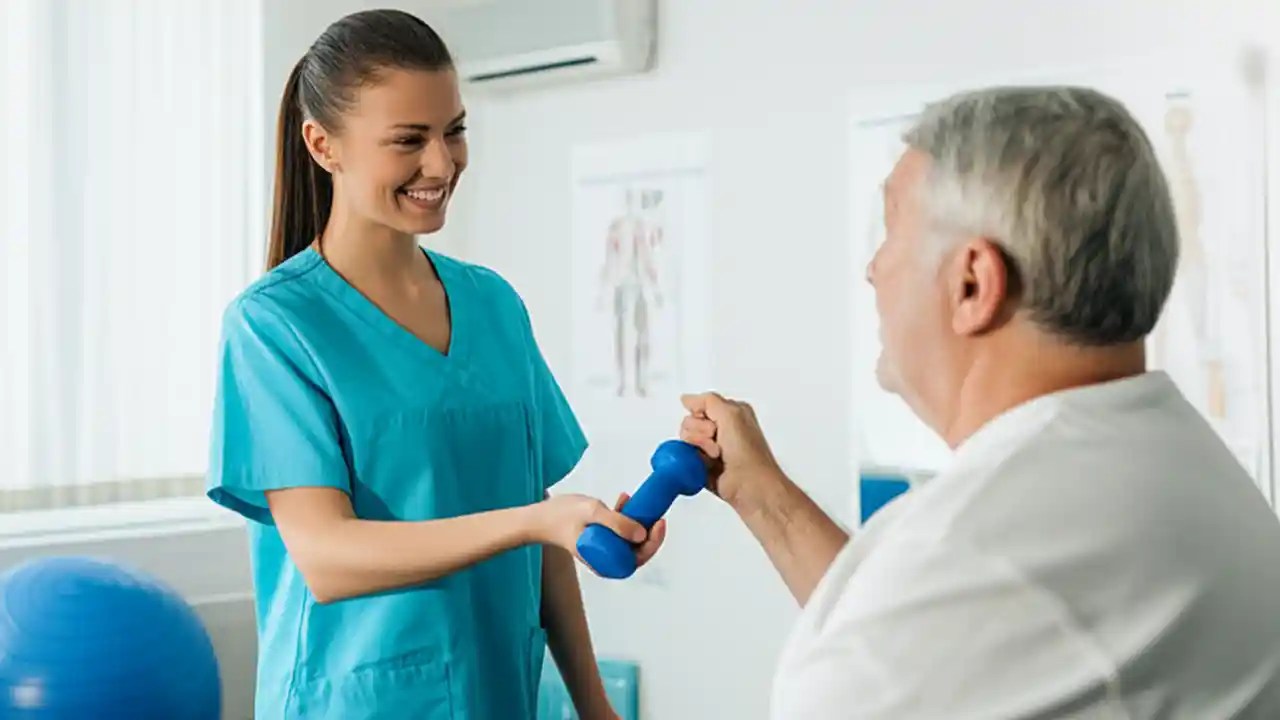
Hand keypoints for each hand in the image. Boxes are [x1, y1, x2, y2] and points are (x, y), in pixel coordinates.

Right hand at [531, 493, 664, 573]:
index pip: (638, 558)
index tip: (659, 522)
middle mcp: (607, 558)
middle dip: (650, 530)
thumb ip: (617, 523)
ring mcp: (605, 548)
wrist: (540, 517)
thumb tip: (642, 534)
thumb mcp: (592, 513)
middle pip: (639, 550)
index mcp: (605, 561)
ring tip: (638, 502)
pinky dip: (626, 516)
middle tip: (656, 512)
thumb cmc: (561, 517)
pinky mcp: (602, 538)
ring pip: (631, 539)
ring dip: (639, 521)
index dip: (654, 542)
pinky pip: (621, 530)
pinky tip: (624, 500)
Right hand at [679, 392, 782, 504]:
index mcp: (730, 413)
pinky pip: (685, 459)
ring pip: (685, 441)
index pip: (699, 406)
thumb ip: (707, 401)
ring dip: (699, 448)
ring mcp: (711, 448)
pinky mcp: (703, 466)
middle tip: (716, 441)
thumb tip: (687, 399)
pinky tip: (708, 466)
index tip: (713, 424)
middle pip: (689, 423)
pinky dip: (693, 462)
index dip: (701, 416)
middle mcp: (721, 430)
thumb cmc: (748, 453)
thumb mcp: (730, 413)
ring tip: (716, 456)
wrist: (750, 485)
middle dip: (700, 433)